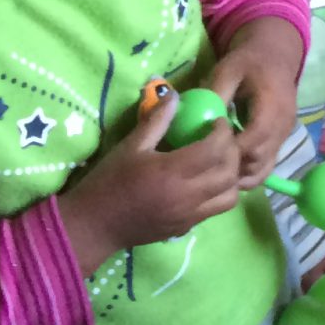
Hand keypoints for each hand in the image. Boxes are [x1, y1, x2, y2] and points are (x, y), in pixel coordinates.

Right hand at [56, 91, 242, 274]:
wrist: (92, 227)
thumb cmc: (108, 182)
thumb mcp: (130, 146)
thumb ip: (157, 120)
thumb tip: (176, 95)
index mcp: (172, 172)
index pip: (216, 149)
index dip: (223, 131)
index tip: (216, 121)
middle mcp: (187, 196)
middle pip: (230, 172)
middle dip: (233, 151)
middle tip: (222, 138)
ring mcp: (189, 216)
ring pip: (230, 196)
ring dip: (232, 176)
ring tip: (219, 161)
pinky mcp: (186, 228)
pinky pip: (216, 210)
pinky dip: (221, 194)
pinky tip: (206, 181)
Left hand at [207, 16, 303, 190]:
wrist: (274, 55)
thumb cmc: (248, 62)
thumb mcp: (227, 70)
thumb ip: (215, 94)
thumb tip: (194, 120)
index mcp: (272, 104)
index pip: (256, 137)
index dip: (231, 148)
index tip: (207, 148)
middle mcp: (283, 123)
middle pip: (259, 158)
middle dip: (232, 165)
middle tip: (206, 162)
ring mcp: (285, 134)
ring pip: (264, 168)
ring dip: (240, 173)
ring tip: (216, 168)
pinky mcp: (282, 140)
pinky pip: (267, 165)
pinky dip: (249, 171)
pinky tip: (230, 167)